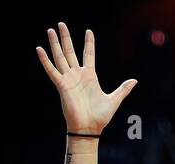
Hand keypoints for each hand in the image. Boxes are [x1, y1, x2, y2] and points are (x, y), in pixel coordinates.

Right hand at [37, 22, 136, 136]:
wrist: (89, 129)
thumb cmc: (100, 117)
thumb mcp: (114, 100)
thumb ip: (123, 89)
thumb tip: (135, 81)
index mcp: (90, 76)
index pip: (89, 54)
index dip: (89, 43)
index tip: (88, 31)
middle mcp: (78, 75)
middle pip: (70, 51)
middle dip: (66, 37)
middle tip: (61, 24)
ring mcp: (69, 79)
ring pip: (60, 57)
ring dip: (55, 44)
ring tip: (51, 30)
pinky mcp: (61, 85)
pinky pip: (52, 70)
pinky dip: (45, 60)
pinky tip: (39, 49)